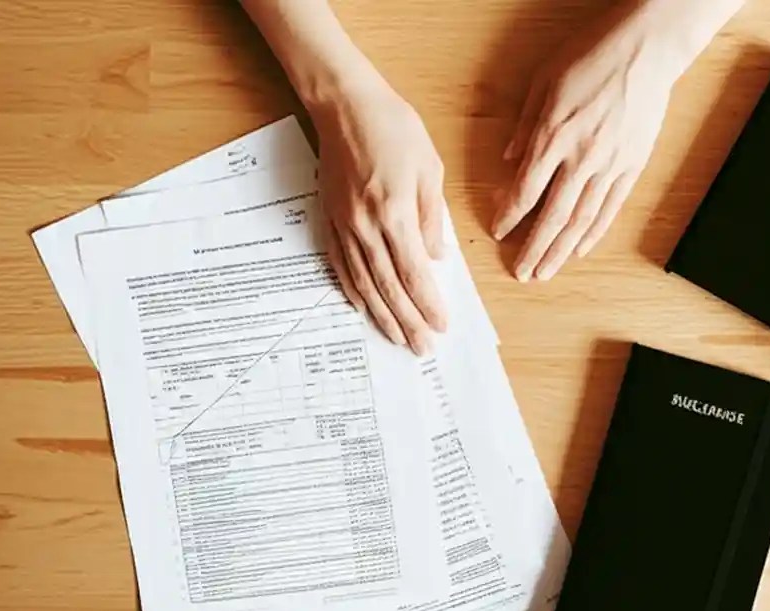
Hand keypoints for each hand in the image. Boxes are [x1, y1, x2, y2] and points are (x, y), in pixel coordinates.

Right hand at [313, 79, 447, 353]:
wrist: (344, 105)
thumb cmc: (393, 128)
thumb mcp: (429, 168)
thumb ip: (431, 217)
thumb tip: (434, 257)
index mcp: (395, 212)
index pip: (414, 272)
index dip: (427, 304)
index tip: (440, 326)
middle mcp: (366, 225)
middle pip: (387, 287)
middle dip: (407, 322)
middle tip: (421, 348)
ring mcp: (343, 224)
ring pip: (362, 282)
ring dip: (381, 315)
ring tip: (397, 339)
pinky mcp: (329, 219)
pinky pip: (339, 265)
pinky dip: (352, 291)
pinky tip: (362, 308)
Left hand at [492, 11, 680, 281]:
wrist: (646, 48)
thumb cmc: (593, 56)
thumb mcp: (544, 81)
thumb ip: (525, 125)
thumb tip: (509, 159)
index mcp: (554, 135)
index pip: (526, 189)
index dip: (510, 216)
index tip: (498, 232)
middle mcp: (582, 157)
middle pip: (553, 215)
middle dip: (534, 248)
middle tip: (521, 273)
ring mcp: (611, 164)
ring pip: (582, 219)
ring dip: (561, 250)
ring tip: (547, 272)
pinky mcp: (633, 166)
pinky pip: (611, 208)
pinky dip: (595, 233)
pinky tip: (581, 249)